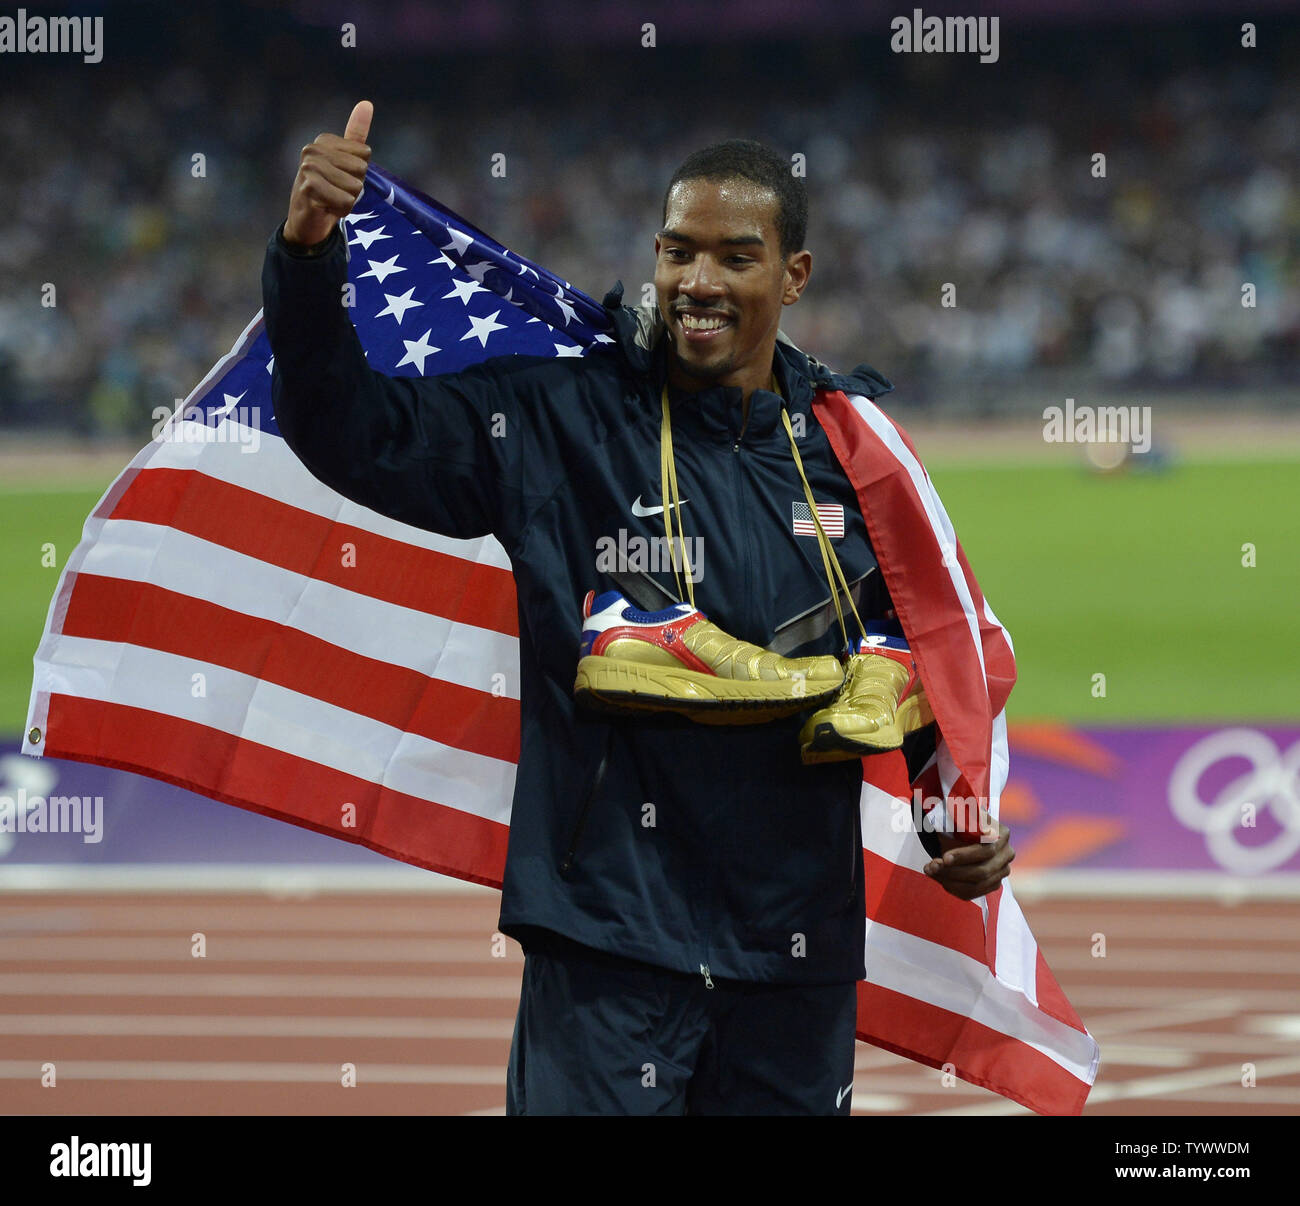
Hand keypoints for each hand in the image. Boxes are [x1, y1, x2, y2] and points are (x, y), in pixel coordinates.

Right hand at [283, 100, 372, 246]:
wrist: (306, 221)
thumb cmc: (329, 190)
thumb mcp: (345, 161)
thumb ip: (355, 134)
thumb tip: (367, 103)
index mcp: (323, 140)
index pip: (365, 154)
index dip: (359, 173)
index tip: (341, 178)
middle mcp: (312, 150)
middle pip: (361, 170)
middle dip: (354, 188)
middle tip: (336, 191)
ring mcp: (308, 169)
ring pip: (354, 188)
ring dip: (348, 201)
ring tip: (331, 200)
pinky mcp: (308, 189)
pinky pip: (345, 202)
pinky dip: (340, 211)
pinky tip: (326, 209)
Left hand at [923, 808, 1013, 899]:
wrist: (961, 834)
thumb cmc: (959, 824)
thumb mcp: (959, 817)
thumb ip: (961, 819)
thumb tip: (963, 821)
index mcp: (1001, 834)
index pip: (986, 850)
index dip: (965, 856)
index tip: (944, 858)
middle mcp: (1006, 854)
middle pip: (982, 871)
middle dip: (953, 871)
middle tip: (931, 866)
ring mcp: (1002, 871)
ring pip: (976, 885)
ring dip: (949, 880)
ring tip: (930, 870)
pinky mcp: (992, 884)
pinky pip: (971, 893)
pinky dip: (952, 887)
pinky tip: (938, 877)